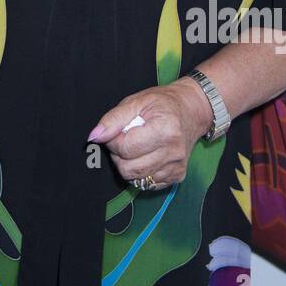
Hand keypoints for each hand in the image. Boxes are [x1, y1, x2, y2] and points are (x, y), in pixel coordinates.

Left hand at [88, 78, 212, 187]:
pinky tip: (146, 156)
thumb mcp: (136, 102)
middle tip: (124, 140)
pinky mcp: (177, 177)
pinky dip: (140, 172)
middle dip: (118, 155)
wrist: (192, 111)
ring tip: (135, 147)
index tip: (116, 131)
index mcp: (165, 129)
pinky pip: (147, 183)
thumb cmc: (163, 104)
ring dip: (128, 165)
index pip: (125, 148)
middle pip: (129, 168)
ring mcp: (177, 167)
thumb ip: (113, 119)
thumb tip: (94, 137)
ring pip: (136, 179)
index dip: (112, 140)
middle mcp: (174, 152)